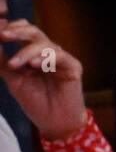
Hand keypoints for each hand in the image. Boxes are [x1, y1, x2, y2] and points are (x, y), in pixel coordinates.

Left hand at [0, 19, 85, 139]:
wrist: (55, 123)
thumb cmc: (35, 102)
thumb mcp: (12, 78)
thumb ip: (2, 60)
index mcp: (32, 53)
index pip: (22, 31)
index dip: (10, 28)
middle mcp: (47, 53)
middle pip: (33, 32)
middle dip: (17, 32)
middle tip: (3, 35)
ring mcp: (61, 59)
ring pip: (44, 43)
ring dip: (27, 51)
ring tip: (15, 64)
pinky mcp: (73, 67)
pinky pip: (59, 56)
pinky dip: (45, 58)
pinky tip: (34, 65)